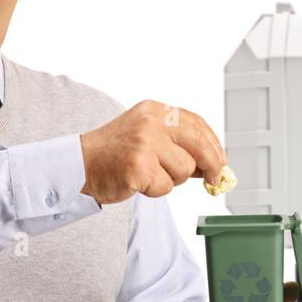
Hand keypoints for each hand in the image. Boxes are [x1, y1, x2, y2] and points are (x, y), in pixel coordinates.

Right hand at [79, 100, 225, 204]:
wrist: (80, 163)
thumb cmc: (116, 152)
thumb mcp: (147, 134)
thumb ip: (177, 142)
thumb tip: (213, 164)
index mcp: (156, 110)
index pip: (198, 125)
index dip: (214, 145)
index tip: (222, 162)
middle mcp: (152, 122)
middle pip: (199, 145)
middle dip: (212, 165)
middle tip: (214, 180)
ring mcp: (144, 143)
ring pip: (184, 170)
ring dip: (171, 179)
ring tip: (149, 173)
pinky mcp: (138, 167)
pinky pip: (165, 186)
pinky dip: (155, 190)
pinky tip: (138, 181)